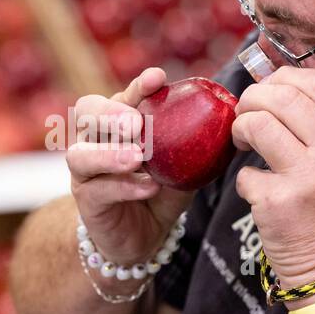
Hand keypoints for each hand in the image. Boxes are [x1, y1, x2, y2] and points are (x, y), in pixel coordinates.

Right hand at [67, 68, 193, 267]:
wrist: (145, 234)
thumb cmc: (162, 189)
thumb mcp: (183, 164)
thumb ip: (197, 142)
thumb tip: (233, 119)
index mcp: (118, 121)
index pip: (122, 95)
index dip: (138, 86)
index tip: (158, 79)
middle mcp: (95, 139)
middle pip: (86, 112)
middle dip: (111, 113)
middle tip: (137, 124)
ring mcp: (86, 171)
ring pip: (81, 155)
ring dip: (110, 154)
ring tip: (137, 158)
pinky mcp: (87, 201)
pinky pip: (99, 190)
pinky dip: (124, 186)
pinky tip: (148, 187)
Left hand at [232, 66, 314, 292]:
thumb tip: (273, 82)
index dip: (284, 79)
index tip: (269, 93)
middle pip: (284, 96)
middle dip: (254, 99)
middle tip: (245, 115)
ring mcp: (311, 177)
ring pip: (258, 124)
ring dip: (241, 129)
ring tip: (244, 142)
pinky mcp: (280, 202)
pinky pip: (245, 172)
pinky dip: (245, 179)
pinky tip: (260, 191)